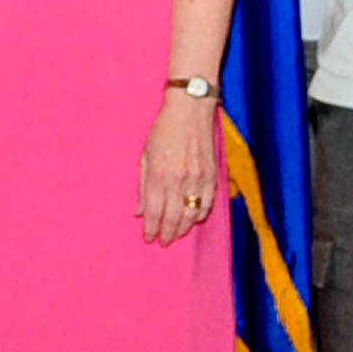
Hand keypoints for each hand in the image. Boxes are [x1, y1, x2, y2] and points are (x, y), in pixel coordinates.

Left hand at [140, 93, 221, 245]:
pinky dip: (199, 215)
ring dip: (183, 228)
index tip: (149, 238)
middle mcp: (178, 179)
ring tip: (176, 234)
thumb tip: (140, 212)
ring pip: (191, 215)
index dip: (151, 228)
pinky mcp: (211, 175)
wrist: (190, 110)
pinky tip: (193, 220)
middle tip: (163, 241)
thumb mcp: (145, 155)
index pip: (154, 212)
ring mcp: (197, 178)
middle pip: (172, 218)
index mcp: (158, 174)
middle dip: (167, 234)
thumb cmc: (164, 130)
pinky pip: (207, 203)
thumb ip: (143, 186)